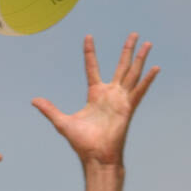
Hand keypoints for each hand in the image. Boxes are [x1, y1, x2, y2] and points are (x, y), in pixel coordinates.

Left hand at [32, 33, 159, 166]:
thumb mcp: (62, 122)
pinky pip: (139, 91)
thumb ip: (50, 110)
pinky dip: (147, 80)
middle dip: (127, 50)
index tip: (89, 37)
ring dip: (140, 59)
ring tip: (148, 43)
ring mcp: (121, 99)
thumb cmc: (81, 142)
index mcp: (95, 94)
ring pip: (132, 74)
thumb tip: (34, 100)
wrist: (95, 156)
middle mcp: (110, 94)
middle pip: (120, 66)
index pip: (92, 68)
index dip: (90, 53)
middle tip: (134, 34)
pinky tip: (156, 68)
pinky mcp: (128, 108)